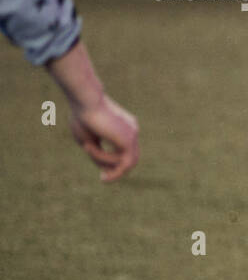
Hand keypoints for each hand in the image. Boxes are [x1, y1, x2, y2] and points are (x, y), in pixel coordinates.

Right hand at [45, 41, 139, 181]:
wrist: (85, 100)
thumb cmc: (82, 116)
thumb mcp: (88, 139)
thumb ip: (98, 154)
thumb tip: (106, 171)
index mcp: (124, 127)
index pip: (124, 151)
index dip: (115, 164)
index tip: (103, 175)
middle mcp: (132, 131)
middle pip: (129, 159)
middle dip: (117, 171)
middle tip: (103, 180)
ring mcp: (133, 135)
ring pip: (125, 162)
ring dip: (104, 161)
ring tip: (87, 147)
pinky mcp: (130, 140)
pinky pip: (121, 160)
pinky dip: (103, 158)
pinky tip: (90, 147)